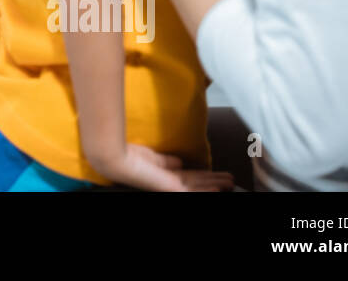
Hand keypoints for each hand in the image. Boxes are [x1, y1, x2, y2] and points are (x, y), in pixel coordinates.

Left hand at [93, 144, 234, 191]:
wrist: (118, 159)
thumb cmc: (128, 156)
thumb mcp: (153, 158)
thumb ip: (166, 162)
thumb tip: (178, 162)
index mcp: (162, 175)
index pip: (187, 178)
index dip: (203, 178)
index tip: (214, 177)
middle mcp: (167, 183)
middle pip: (196, 184)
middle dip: (212, 182)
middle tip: (229, 181)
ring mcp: (169, 187)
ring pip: (198, 188)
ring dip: (214, 185)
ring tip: (229, 183)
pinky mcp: (172, 189)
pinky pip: (193, 191)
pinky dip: (206, 191)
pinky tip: (218, 190)